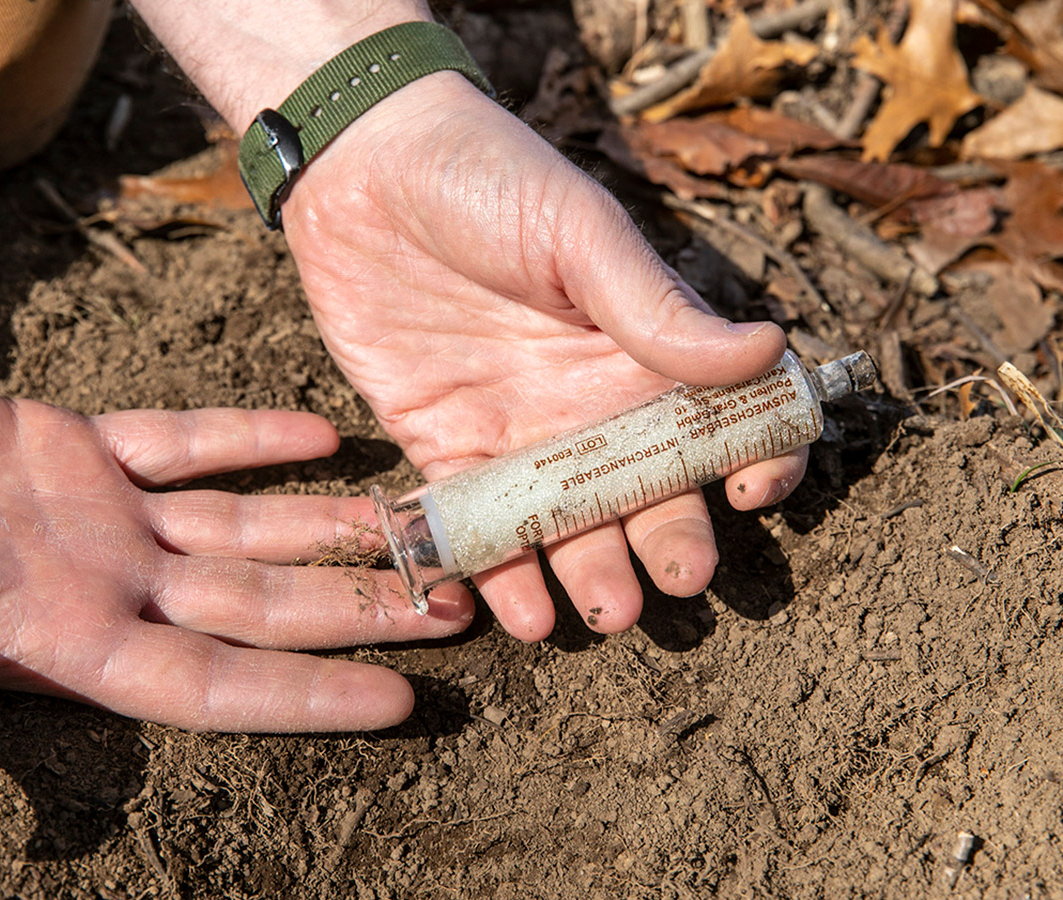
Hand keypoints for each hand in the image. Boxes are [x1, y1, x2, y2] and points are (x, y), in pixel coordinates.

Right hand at [0, 378, 472, 854]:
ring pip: (238, 524)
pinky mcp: (67, 442)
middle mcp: (100, 585)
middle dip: (354, 609)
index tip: (403, 700)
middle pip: (258, 605)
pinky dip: (244, 436)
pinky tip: (323, 436)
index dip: (305, 694)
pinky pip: (176, 440)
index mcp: (62, 643)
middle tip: (458, 607)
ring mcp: (93, 515)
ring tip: (418, 522)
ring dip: (325, 526)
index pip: (213, 683)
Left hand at [282, 74, 806, 639]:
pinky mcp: (446, 450)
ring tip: (605, 611)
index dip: (754, 461)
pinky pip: (481, 527)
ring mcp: (520, 435)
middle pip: (648, 495)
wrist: (363, 168)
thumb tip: (770, 354)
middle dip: (669, 543)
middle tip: (676, 582)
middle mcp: (590, 407)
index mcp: (642, 352)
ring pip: (569, 527)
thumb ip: (659, 308)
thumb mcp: (580, 234)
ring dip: (591, 575)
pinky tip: (523, 613)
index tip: (753, 491)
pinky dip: (501, 573)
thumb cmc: (487, 178)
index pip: (723, 421)